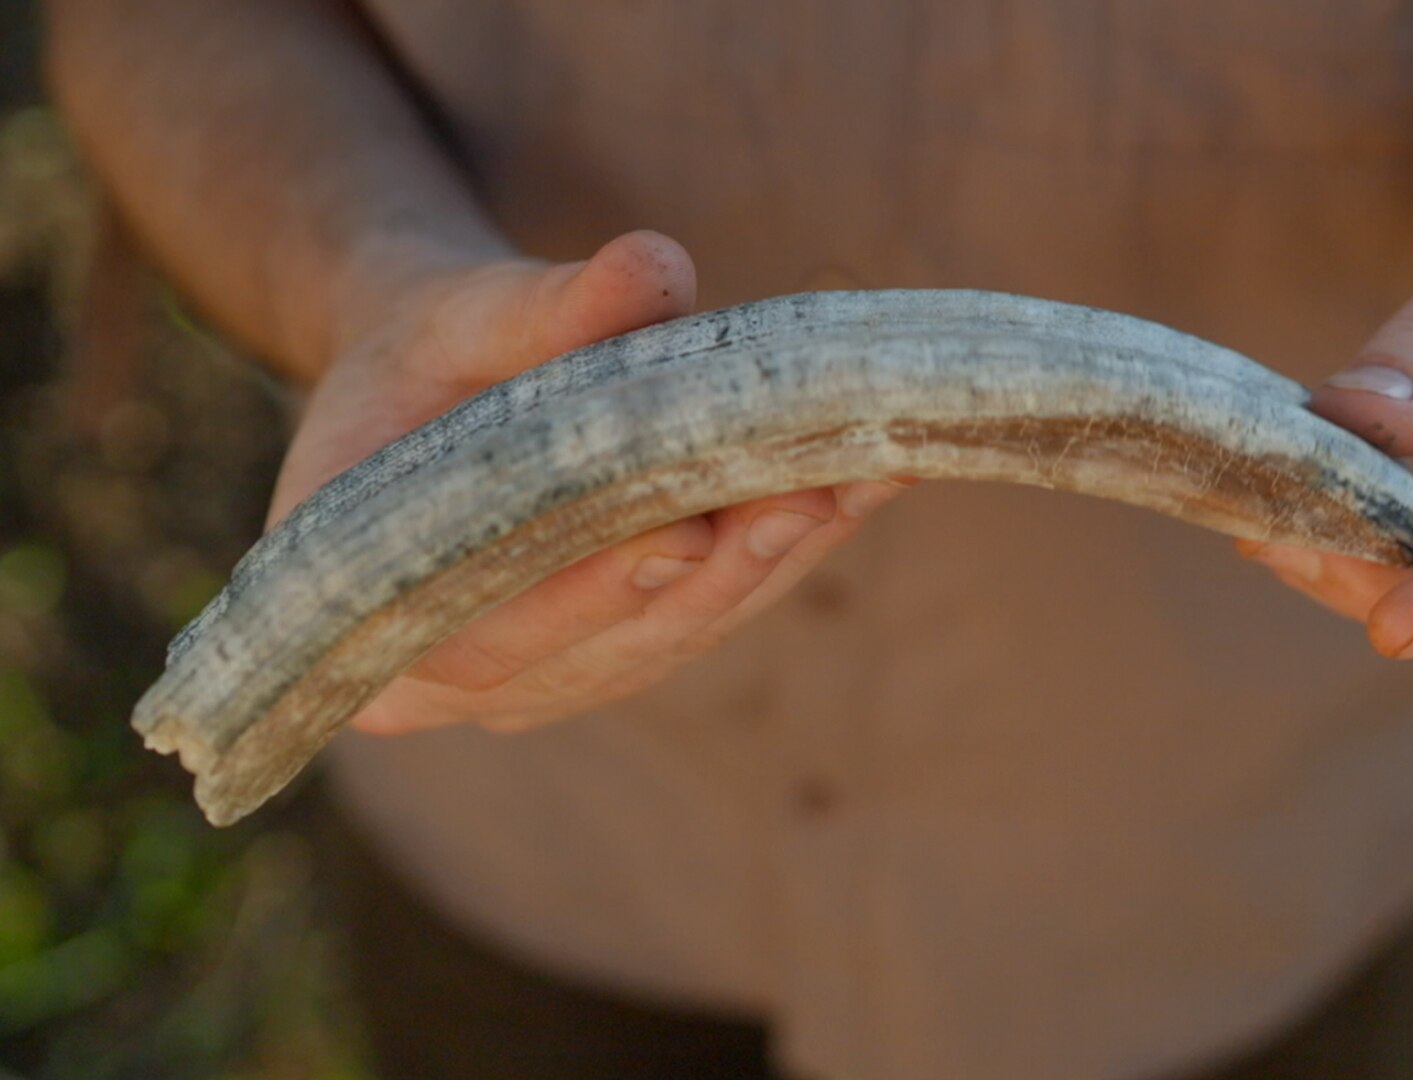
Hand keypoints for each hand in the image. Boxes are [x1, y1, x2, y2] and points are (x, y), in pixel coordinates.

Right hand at [272, 230, 909, 732]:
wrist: (433, 389)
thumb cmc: (428, 355)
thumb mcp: (465, 315)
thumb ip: (548, 307)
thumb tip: (653, 267)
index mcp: (369, 614)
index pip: (485, 635)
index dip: (588, 593)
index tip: (684, 536)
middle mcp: (453, 682)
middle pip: (605, 650)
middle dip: (718, 575)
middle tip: (808, 499)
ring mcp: (546, 681)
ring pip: (674, 637)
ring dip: (774, 563)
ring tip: (858, 482)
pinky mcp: (623, 652)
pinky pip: (709, 612)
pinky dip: (786, 550)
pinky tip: (864, 487)